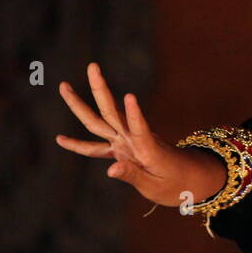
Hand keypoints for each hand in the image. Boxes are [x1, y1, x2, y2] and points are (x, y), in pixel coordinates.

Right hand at [55, 62, 226, 207]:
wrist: (191, 178)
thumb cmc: (177, 184)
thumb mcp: (156, 186)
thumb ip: (132, 176)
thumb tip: (110, 169)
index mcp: (147, 148)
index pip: (140, 129)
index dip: (135, 114)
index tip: (130, 96)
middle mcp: (134, 140)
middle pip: (112, 112)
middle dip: (101, 89)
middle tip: (92, 66)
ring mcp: (127, 141)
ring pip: (101, 120)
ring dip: (82, 104)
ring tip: (64, 86)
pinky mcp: (123, 148)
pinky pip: (97, 146)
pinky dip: (80, 144)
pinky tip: (61, 139)